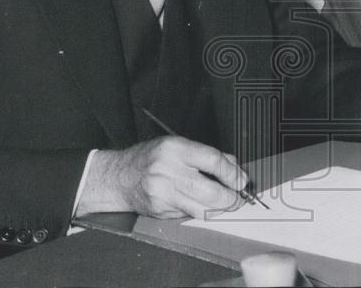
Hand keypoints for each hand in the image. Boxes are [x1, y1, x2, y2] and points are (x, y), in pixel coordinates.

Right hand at [76, 136, 247, 218]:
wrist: (119, 177)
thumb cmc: (151, 158)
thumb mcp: (177, 145)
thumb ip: (206, 155)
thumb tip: (234, 168)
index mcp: (175, 149)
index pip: (213, 160)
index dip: (232, 173)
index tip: (241, 181)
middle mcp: (168, 170)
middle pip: (210, 190)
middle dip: (230, 198)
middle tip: (238, 199)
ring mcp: (162, 193)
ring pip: (202, 209)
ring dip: (219, 210)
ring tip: (226, 205)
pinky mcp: (160, 211)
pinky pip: (188, 215)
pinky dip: (199, 213)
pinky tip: (202, 207)